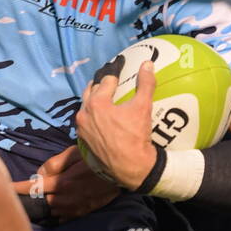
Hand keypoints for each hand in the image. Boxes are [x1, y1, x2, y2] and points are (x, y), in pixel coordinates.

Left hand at [15, 146, 119, 221]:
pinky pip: (63, 217)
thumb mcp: (72, 154)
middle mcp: (64, 200)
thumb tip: (38, 176)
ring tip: (38, 201)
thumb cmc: (96, 159)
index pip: (31, 188)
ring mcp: (74, 209)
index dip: (16, 188)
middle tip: (22, 194)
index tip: (6, 188)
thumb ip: (52, 165)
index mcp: (59, 184)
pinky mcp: (82, 213)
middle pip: (40, 202)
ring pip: (51, 211)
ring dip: (44, 205)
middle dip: (31, 198)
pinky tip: (55, 208)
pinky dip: (56, 213)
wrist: (120, 173)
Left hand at [74, 62, 157, 189]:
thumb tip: (148, 63)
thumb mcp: (143, 107)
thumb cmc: (136, 136)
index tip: (118, 70)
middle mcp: (84, 114)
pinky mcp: (84, 141)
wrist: (131, 167)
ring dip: (93, 100)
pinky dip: (92, 117)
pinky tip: (100, 119)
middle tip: (108, 82)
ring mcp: (82, 129)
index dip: (114, 75)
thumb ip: (145, 83)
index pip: (106, 81)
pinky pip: (86, 123)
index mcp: (96, 103)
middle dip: (99, 85)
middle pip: (90, 92)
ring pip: (86, 108)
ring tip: (103, 98)